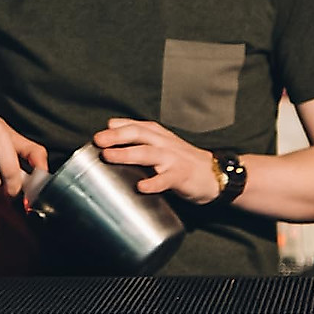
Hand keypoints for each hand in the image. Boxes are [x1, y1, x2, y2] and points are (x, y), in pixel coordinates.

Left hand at [94, 119, 221, 204]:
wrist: (215, 174)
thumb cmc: (182, 159)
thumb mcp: (161, 142)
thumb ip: (139, 137)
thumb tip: (110, 129)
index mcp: (157, 134)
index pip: (134, 126)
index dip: (116, 128)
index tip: (98, 134)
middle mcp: (163, 143)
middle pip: (138, 134)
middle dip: (116, 137)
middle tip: (98, 141)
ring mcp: (172, 159)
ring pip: (147, 153)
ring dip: (126, 154)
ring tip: (109, 157)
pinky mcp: (181, 176)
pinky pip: (166, 180)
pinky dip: (153, 183)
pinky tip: (141, 187)